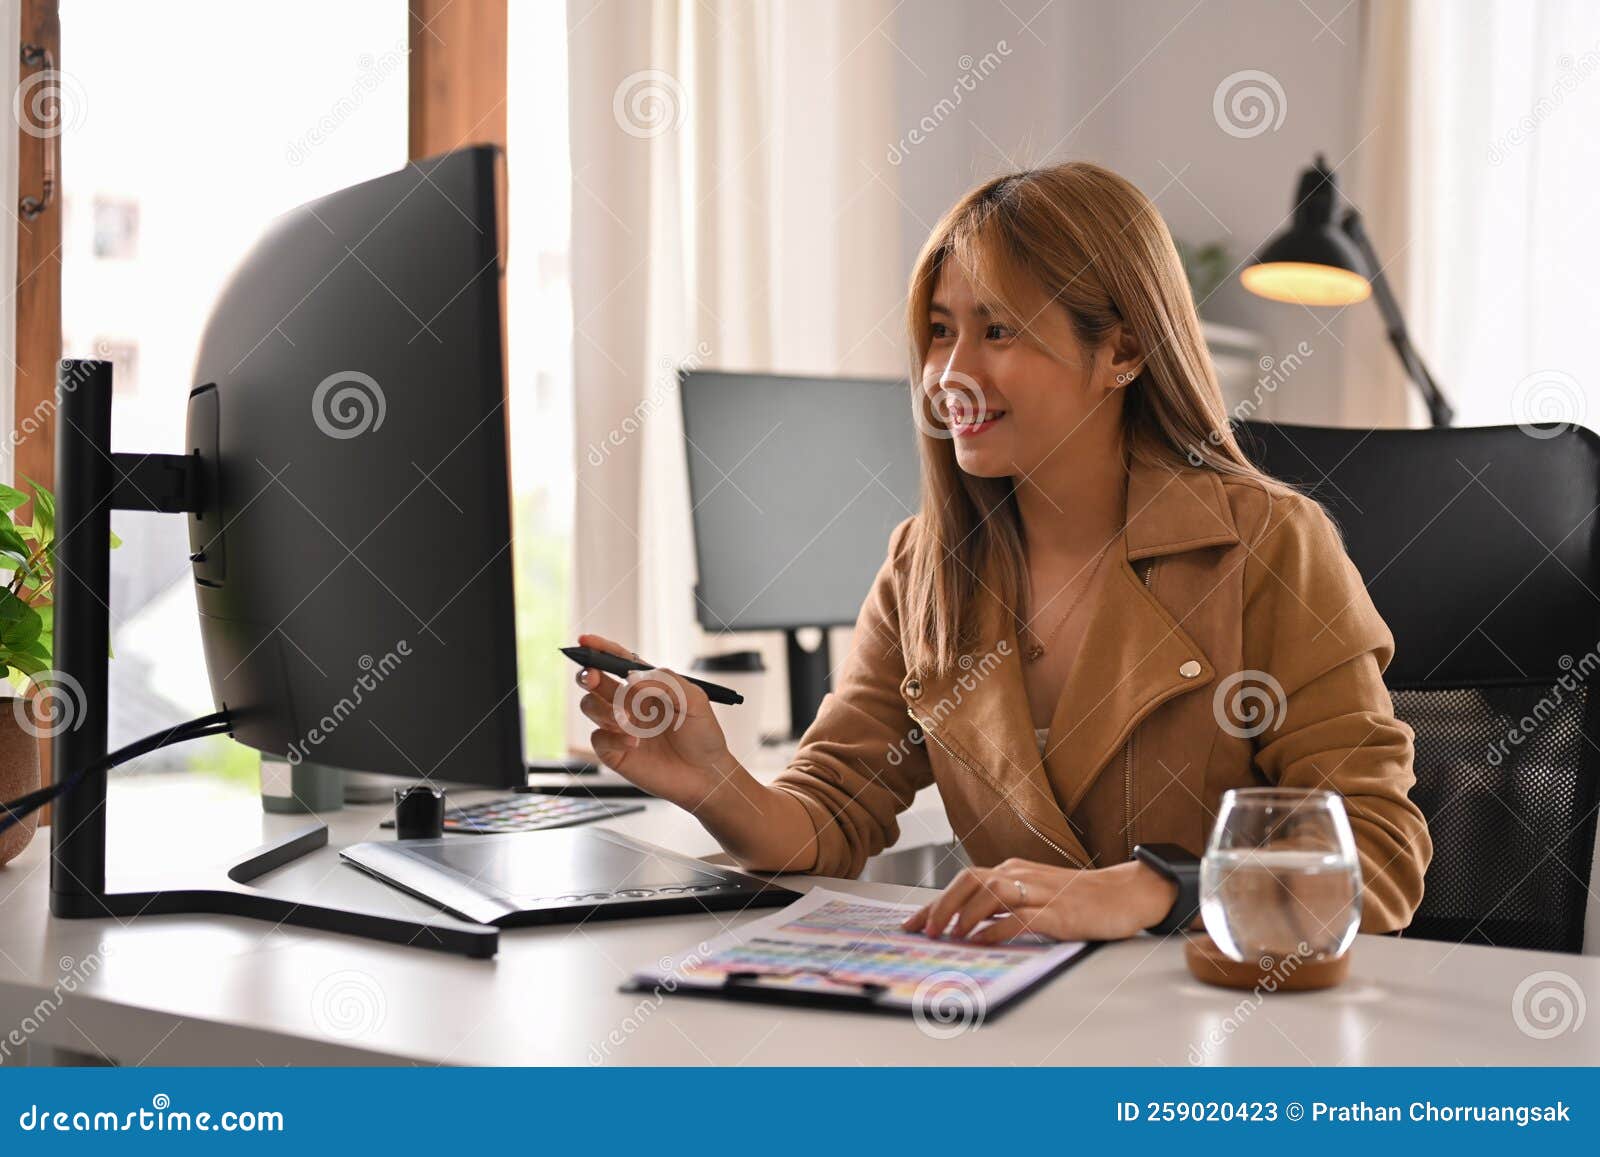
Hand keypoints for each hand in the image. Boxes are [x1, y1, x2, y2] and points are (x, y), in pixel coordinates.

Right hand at [574, 633, 742, 809]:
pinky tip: (633, 743)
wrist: (705, 774)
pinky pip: (598, 738)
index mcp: (646, 685)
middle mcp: (628, 703)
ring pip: (590, 706)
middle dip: (588, 675)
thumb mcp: (694, 699)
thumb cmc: (702, 735)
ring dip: (602, 709)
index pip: (618, 660)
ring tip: (625, 720)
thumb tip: (631, 678)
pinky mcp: (614, 752)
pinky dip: (612, 737)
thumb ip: (665, 681)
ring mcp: (619, 727)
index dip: (599, 648)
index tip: (585, 640)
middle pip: (594, 681)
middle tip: (594, 677)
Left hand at [900, 858, 1180, 943]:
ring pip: (990, 893)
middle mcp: (1022, 875)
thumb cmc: (1081, 898)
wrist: (1126, 893)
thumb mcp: (1037, 895)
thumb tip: (968, 924)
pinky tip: (983, 942)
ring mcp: (1041, 892)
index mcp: (1014, 870)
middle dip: (941, 906)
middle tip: (924, 932)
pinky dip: (997, 929)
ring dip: (964, 916)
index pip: (964, 880)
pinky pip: (1020, 916)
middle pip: (970, 881)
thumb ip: (1006, 904)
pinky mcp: (1058, 911)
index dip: (934, 902)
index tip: (912, 924)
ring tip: (950, 936)